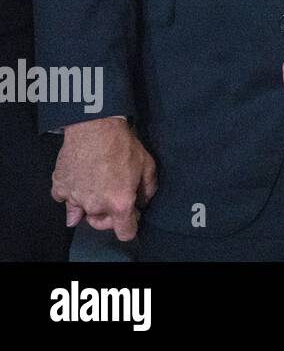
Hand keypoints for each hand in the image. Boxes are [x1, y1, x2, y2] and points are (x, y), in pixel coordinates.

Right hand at [52, 118, 156, 240]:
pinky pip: (64, 199)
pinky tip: (79, 181)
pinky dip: (70, 193)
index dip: (130, 225)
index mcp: (119, 203)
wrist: (95, 127)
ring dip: (88, 204)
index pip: (125, 233)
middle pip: (100, 223)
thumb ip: (147, 190)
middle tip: (113, 197)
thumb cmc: (124, 145)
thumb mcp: (147, 166)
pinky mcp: (59, 188)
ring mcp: (74, 198)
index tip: (131, 214)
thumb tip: (141, 202)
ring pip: (81, 213)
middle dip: (108, 216)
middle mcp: (95, 206)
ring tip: (96, 186)